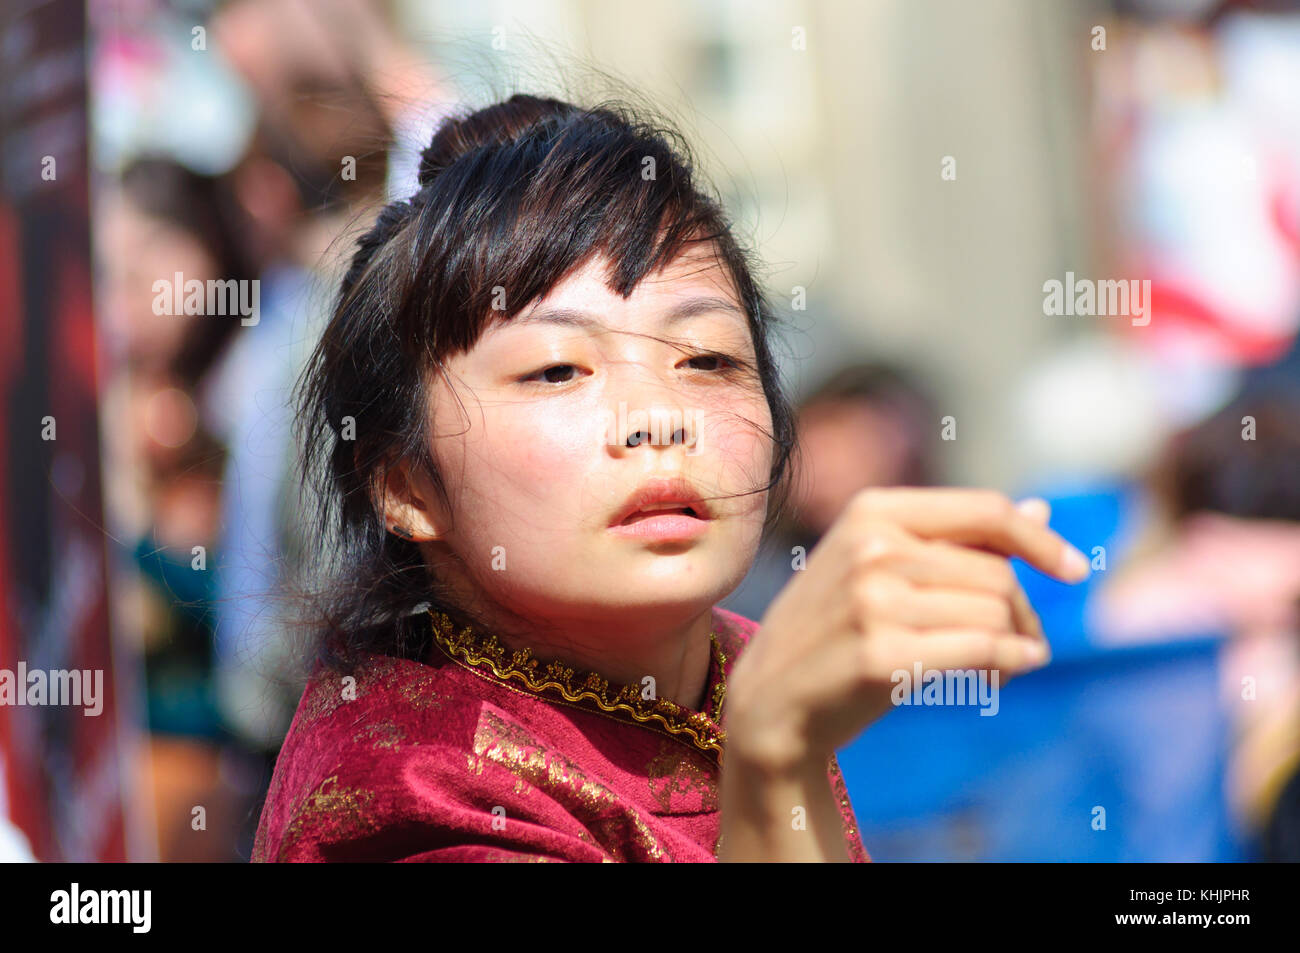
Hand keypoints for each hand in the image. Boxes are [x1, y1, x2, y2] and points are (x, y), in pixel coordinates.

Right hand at [725, 487, 1089, 775]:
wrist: (769, 698)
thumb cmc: (834, 628)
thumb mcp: (880, 565)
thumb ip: (957, 538)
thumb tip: (1040, 509)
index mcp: (872, 511)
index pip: (984, 510)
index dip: (1040, 540)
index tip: (1076, 570)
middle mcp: (872, 547)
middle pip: (997, 572)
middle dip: (1022, 610)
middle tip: (1021, 640)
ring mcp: (873, 601)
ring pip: (994, 613)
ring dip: (1017, 643)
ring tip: (1003, 662)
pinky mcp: (883, 655)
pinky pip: (983, 651)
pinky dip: (1011, 663)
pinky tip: (1007, 674)